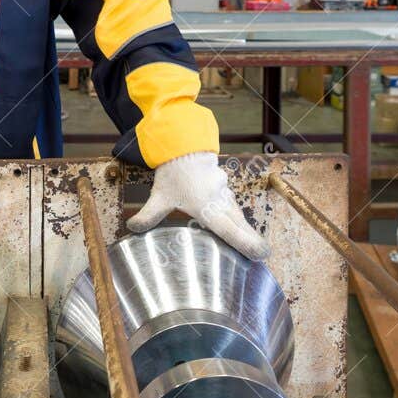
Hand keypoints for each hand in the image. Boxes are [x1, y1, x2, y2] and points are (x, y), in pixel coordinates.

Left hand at [127, 151, 267, 259]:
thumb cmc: (173, 170)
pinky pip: (233, 204)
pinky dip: (236, 215)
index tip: (260, 254)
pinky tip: (238, 222)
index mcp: (206, 207)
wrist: (184, 143)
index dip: (245, 243)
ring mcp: (223, 191)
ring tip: (254, 243)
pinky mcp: (222, 185)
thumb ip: (148, 214)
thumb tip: (133, 228)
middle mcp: (219, 200)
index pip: (228, 230)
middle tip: (264, 254)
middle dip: (252, 239)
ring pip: (237, 213)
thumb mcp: (159, 195)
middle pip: (239, 224)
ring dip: (245, 228)